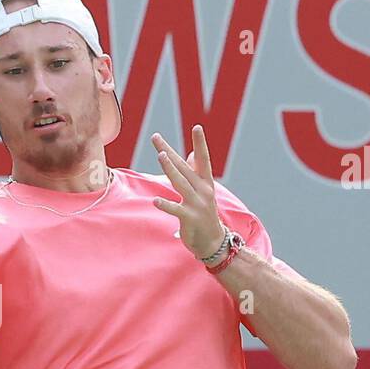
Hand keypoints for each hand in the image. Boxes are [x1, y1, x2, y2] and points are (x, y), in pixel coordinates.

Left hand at [150, 125, 225, 261]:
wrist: (213, 241)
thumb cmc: (204, 214)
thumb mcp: (203, 192)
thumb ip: (196, 173)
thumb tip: (191, 154)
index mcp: (206, 183)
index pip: (203, 159)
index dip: (200, 143)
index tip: (197, 127)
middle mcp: (202, 190)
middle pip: (184, 168)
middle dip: (169, 152)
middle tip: (156, 138)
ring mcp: (197, 204)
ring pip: (181, 183)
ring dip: (170, 169)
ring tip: (161, 156)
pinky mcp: (190, 218)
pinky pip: (176, 210)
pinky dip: (166, 205)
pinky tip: (155, 201)